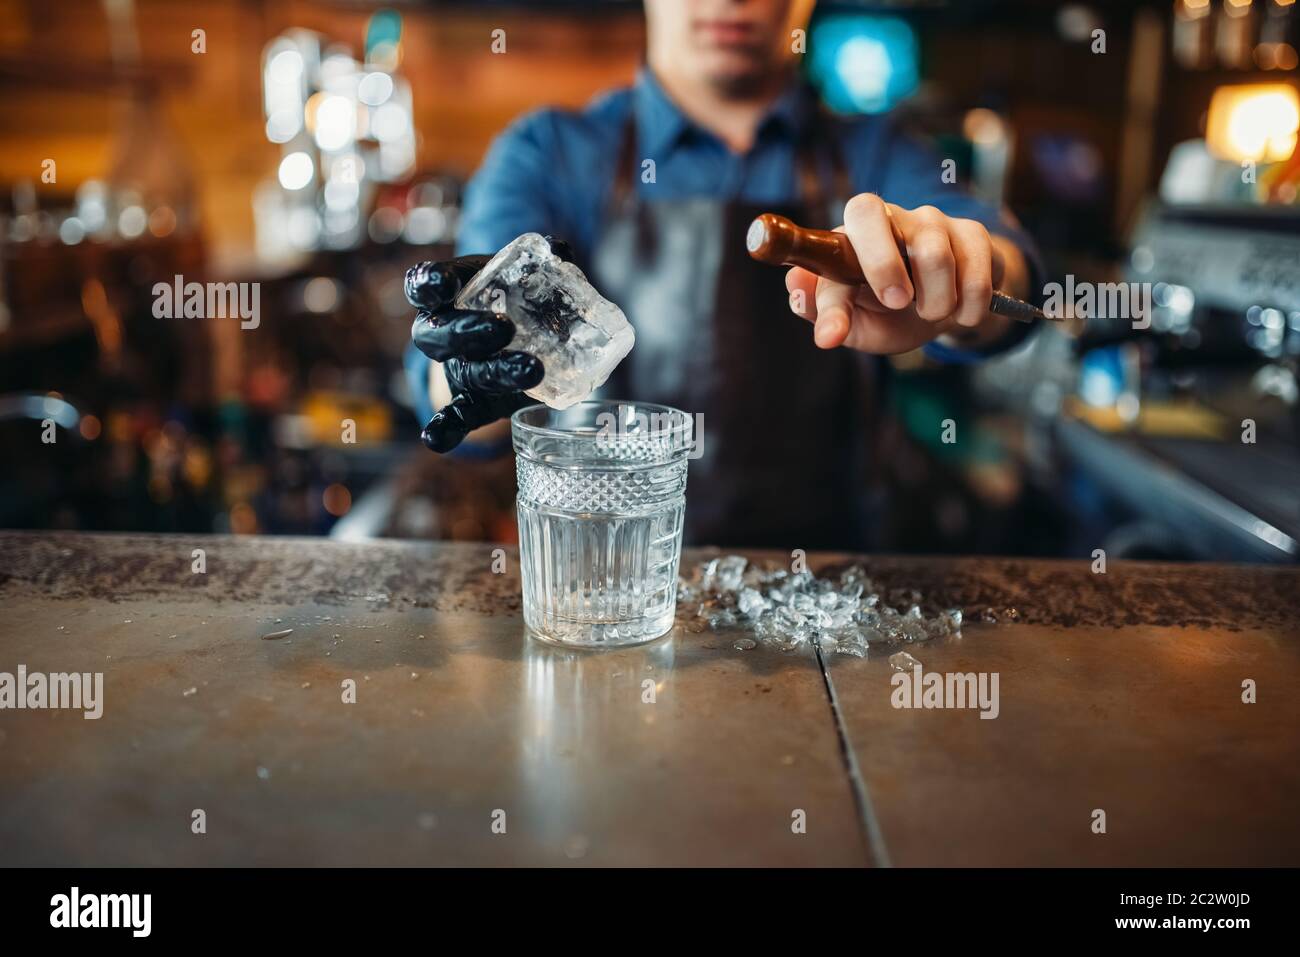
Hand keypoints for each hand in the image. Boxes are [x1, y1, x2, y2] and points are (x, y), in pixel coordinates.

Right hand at [408, 245, 558, 451]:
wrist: (506, 336)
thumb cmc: (509, 297)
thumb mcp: (520, 275)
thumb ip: (542, 260)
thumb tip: (560, 249)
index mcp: (448, 293)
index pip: (426, 285)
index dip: (428, 284)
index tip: (441, 284)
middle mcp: (443, 331)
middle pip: (439, 334)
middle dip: (468, 332)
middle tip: (504, 328)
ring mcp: (457, 368)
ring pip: (464, 372)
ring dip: (493, 372)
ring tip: (531, 369)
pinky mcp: (473, 400)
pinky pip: (456, 417)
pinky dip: (445, 429)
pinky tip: (437, 441)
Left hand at [785, 194, 1011, 353]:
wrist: (945, 313)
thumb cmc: (888, 313)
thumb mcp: (856, 322)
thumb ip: (825, 310)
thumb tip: (796, 293)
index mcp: (853, 235)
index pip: (839, 232)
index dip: (845, 264)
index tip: (852, 315)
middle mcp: (890, 217)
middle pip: (872, 211)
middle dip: (883, 265)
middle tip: (897, 303)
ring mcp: (932, 221)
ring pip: (934, 252)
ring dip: (935, 301)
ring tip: (930, 312)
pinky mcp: (973, 234)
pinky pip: (976, 269)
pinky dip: (970, 305)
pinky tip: (962, 312)